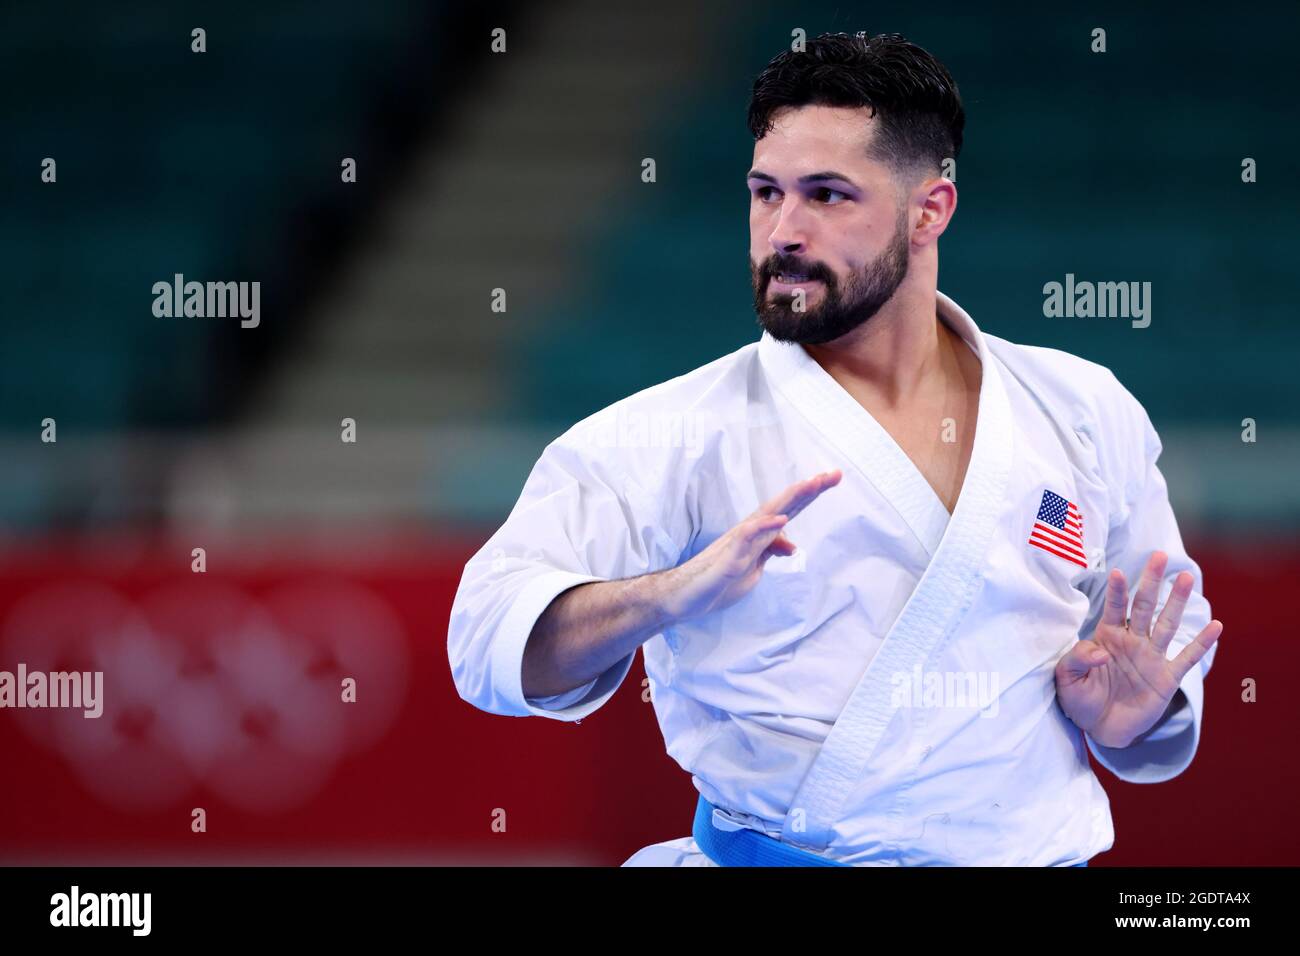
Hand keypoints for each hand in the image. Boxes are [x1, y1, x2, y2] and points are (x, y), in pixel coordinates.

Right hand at [660, 469, 841, 621]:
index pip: (789, 509)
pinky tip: (782, 520)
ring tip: (811, 485)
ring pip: (768, 514)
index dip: (810, 494)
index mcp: (759, 535)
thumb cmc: (718, 581)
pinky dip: (764, 527)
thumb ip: (770, 552)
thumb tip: (791, 543)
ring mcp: (739, 542)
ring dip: (790, 499)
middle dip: (808, 490)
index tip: (832, 478)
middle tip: (833, 474)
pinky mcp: (729, 557)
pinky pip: (747, 538)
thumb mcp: (754, 569)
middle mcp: (750, 532)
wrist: (686, 597)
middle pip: (783, 505)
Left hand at [1055, 550, 1221, 747]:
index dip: (1117, 591)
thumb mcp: (1067, 678)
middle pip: (1144, 606)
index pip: (1114, 608)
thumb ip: (1078, 659)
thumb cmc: (1080, 698)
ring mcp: (1151, 657)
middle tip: (1160, 556)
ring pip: (1167, 624)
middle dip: (1151, 582)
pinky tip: (1216, 625)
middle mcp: (1132, 641)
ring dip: (1176, 602)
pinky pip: (1187, 657)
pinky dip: (1201, 642)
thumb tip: (1101, 652)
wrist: (1100, 727)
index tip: (1117, 571)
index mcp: (1106, 636)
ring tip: (1185, 578)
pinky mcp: (1167, 677)